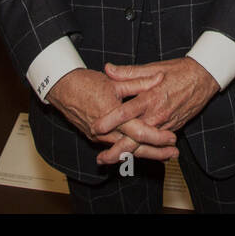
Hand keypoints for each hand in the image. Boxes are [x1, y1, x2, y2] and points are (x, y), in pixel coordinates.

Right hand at [47, 69, 178, 163]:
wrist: (61, 89)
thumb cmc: (87, 83)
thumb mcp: (115, 82)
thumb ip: (139, 82)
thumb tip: (160, 79)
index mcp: (113, 116)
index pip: (139, 132)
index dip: (158, 137)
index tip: (173, 139)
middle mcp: (106, 131)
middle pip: (135, 148)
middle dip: (156, 153)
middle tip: (173, 156)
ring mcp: (99, 137)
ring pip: (126, 151)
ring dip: (146, 154)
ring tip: (164, 157)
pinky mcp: (95, 138)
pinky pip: (116, 147)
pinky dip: (131, 150)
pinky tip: (144, 151)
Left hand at [94, 58, 219, 147]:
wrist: (204, 78)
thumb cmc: (179, 71)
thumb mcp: (154, 67)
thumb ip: (129, 72)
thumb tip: (108, 69)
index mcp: (151, 98)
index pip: (126, 112)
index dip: (110, 121)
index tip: (95, 127)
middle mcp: (158, 115)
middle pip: (134, 137)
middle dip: (117, 150)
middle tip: (101, 159)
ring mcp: (166, 125)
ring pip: (145, 145)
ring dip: (128, 154)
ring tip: (111, 160)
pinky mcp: (173, 129)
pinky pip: (156, 144)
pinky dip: (144, 151)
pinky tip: (132, 158)